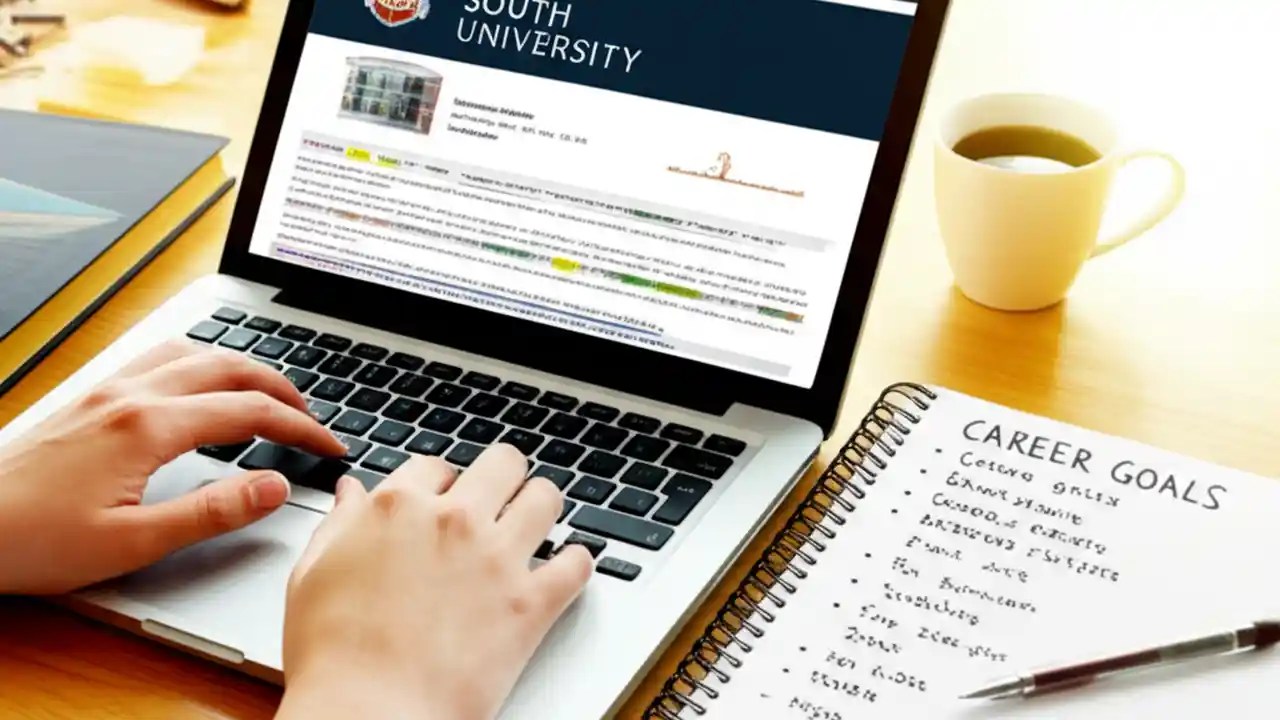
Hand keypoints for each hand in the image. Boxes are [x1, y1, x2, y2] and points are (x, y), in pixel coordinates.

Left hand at [0, 340, 344, 594]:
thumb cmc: (33, 541)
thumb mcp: (134, 542)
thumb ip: (212, 511)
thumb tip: (273, 486)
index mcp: (148, 427)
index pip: (250, 412)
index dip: (300, 428)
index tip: (329, 446)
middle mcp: (130, 396)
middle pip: (228, 367)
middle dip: (281, 388)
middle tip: (311, 417)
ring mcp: (106, 391)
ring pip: (194, 352)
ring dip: (242, 366)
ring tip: (268, 394)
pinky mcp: (89, 399)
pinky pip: (159, 357)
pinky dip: (200, 361)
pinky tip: (201, 383)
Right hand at [277, 446, 593, 719]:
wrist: (366, 716)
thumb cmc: (331, 658)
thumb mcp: (311, 577)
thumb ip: (338, 525)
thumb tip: (351, 494)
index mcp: (397, 508)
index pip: (435, 466)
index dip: (441, 482)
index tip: (445, 498)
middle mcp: (452, 521)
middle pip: (502, 463)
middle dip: (503, 476)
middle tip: (502, 496)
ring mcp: (496, 559)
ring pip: (546, 497)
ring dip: (543, 506)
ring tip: (537, 521)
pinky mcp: (529, 603)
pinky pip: (577, 564)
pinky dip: (577, 563)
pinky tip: (567, 567)